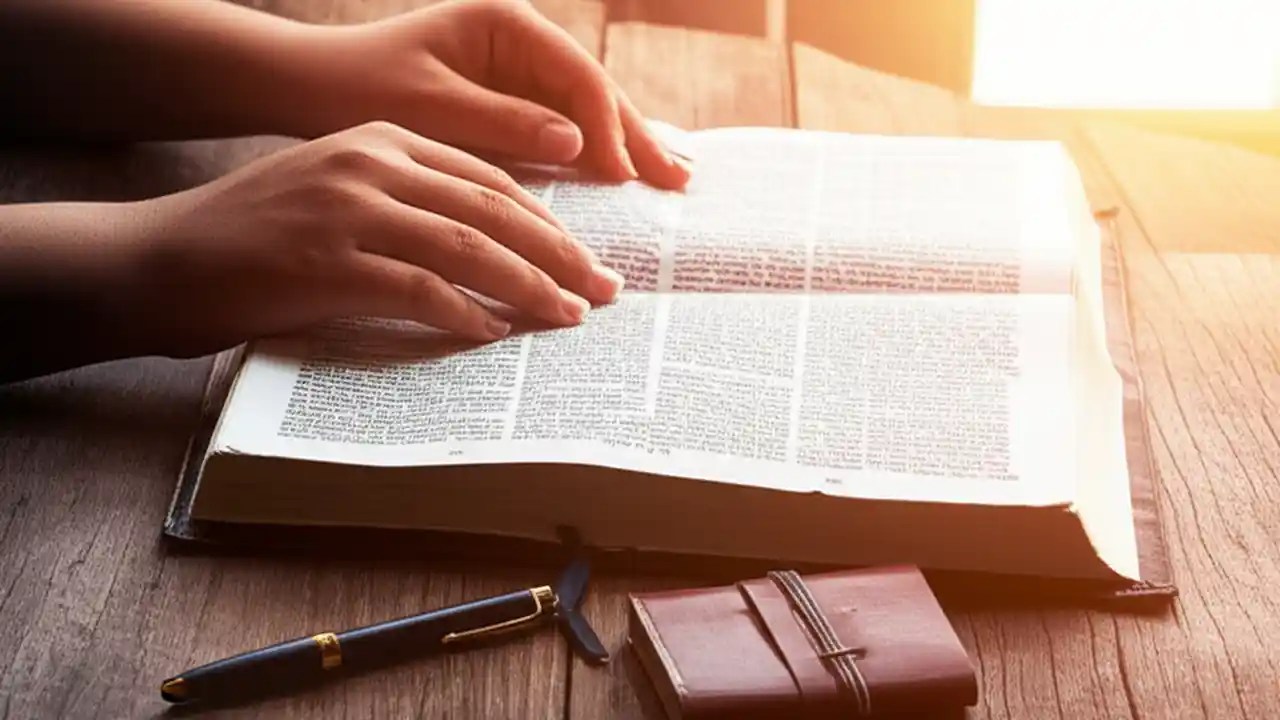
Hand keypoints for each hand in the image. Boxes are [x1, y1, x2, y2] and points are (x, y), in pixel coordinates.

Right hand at [126, 122, 620, 357]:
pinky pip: (418, 289)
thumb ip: (407, 205)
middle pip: (493, 210)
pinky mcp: (327, 261)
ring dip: (528, 285)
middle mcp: (371, 163)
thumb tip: (486, 251)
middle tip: (604, 291)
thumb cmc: (256, 237)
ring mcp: (348, 210)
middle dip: (560, 253)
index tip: (584, 258)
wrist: (162, 258)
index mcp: (380, 139)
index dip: (547, 222)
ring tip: (567, 316)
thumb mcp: (338, 194)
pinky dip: (463, 314)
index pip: (489, 180)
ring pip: (468, 246)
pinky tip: (491, 334)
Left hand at [287, 0, 689, 188]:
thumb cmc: (359, 88)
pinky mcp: (507, 100)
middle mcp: (520, 41)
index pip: (577, 77)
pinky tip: (627, 174)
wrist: (312, 88)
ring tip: (673, 178)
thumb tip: (575, 144)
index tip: (623, 176)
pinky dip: (593, 154)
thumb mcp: (429, 107)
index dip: (606, 128)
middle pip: (595, 90)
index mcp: (505, 24)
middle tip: (681, 180)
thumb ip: (502, 121)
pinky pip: (562, 127)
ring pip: (586, 111)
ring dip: (626, 145)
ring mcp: (517, 70)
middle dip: (637, 135)